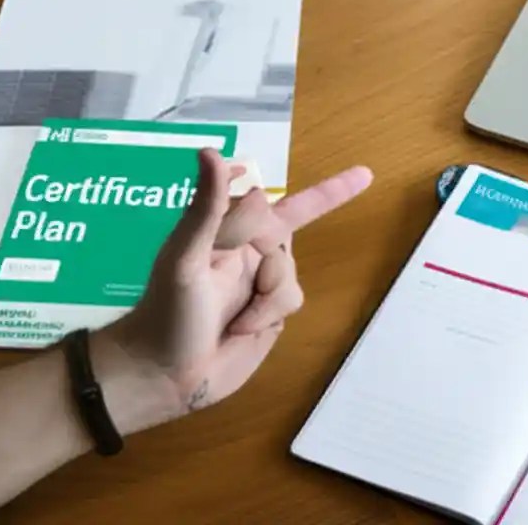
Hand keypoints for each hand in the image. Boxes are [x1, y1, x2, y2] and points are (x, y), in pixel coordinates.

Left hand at [89, 149, 372, 434]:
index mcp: (225, 231)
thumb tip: (213, 152)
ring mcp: (259, 284)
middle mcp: (246, 252)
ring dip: (268, 298)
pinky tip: (243, 329)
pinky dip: (268, 316)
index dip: (321, 191)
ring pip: (293, 275)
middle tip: (243, 294)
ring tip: (236, 319)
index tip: (364, 176)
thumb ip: (208, 208)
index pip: (274, 202)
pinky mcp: (269, 315)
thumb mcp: (185, 256)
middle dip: (272, 269)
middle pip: (289, 242)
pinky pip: (292, 302)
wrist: (163, 376)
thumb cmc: (166, 312)